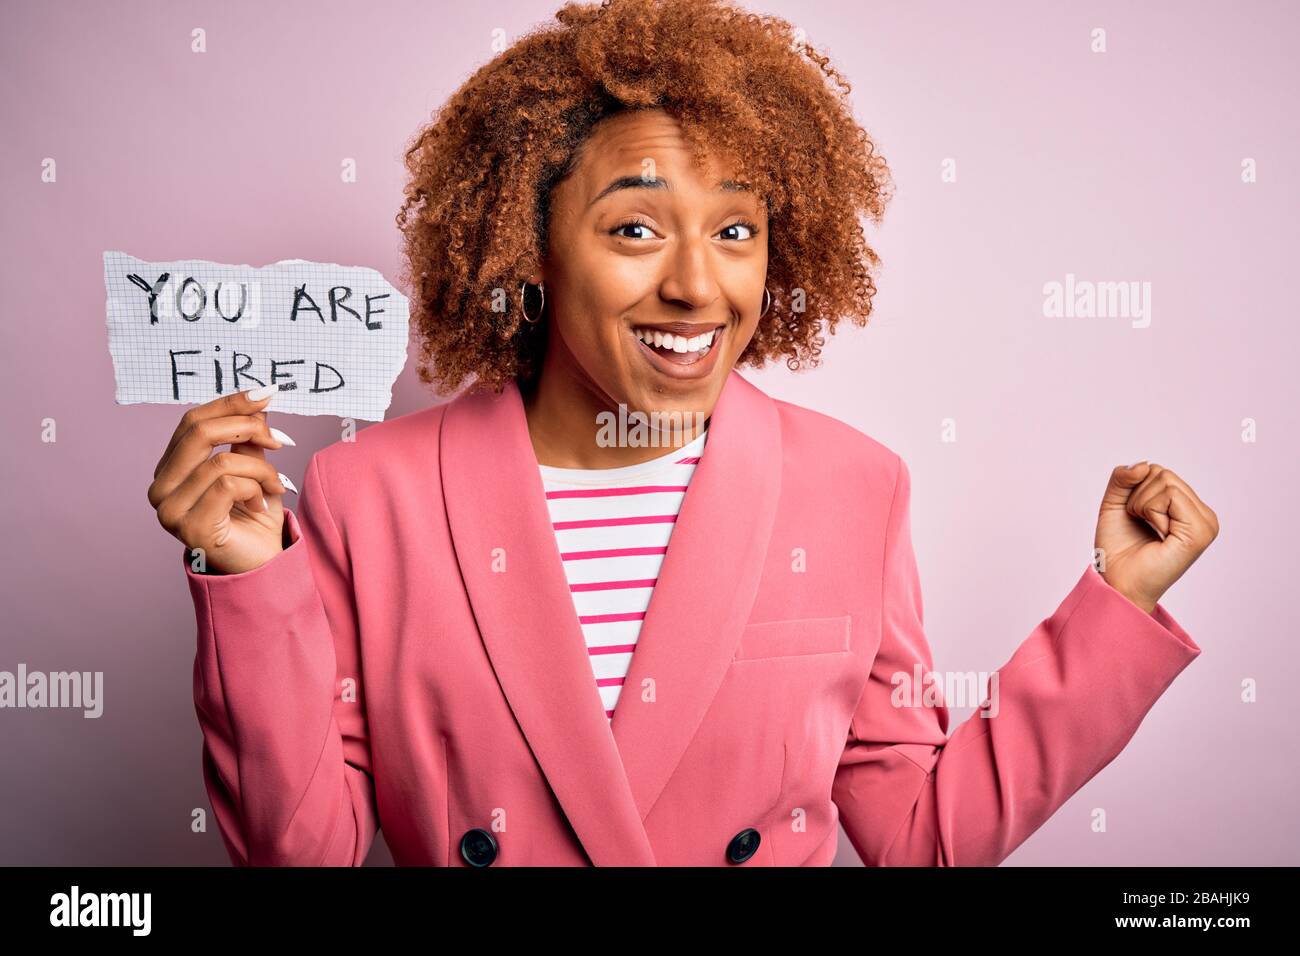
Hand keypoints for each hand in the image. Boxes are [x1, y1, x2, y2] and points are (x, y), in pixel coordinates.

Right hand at [149, 387, 293, 574]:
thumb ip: (247, 439)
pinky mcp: (189, 527)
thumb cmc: (254, 517)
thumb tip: (257, 401)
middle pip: (198, 432)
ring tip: (276, 485)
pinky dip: (255, 489)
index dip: (229, 404)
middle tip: (279, 438)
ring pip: (220, 461)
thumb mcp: (252, 469)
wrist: (262, 564)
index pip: (192, 421)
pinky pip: (228, 485)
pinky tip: (262, 506)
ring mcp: (169, 510)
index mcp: (170, 469)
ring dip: (261, 470)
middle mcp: (160, 487)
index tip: (265, 393)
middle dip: (246, 427)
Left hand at [1094, 461, 1218, 612]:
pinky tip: (1157, 534)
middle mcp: (1202, 514)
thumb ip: (1123, 478)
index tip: (1135, 517)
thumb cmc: (1117, 548)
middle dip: (1137, 496)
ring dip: (1142, 504)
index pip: (1159, 471)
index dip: (1135, 490)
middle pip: (1162, 473)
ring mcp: (1205, 523)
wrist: (1117, 581)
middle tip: (1140, 524)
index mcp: (1189, 508)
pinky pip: (1170, 495)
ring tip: (1148, 529)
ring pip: (1165, 481)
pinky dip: (1150, 510)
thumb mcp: (1114, 503)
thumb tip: (1145, 464)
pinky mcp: (1200, 531)